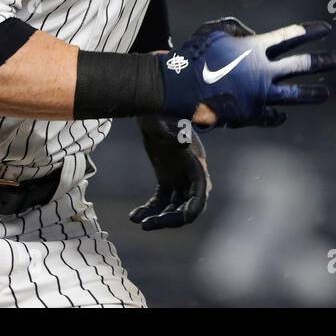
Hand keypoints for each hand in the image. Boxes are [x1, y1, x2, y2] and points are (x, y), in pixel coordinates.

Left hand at [128, 115, 211, 229]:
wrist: (151, 110)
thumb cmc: (161, 114)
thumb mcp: (166, 122)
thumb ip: (174, 132)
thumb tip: (183, 142)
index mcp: (196, 164)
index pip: (201, 193)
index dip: (193, 208)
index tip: (181, 218)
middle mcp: (191, 175)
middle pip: (187, 207)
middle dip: (170, 219)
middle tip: (148, 225)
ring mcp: (179, 178)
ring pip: (173, 207)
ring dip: (158, 218)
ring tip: (138, 221)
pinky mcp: (167, 179)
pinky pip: (161, 201)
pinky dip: (149, 210)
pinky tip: (134, 216)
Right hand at [156, 17, 335, 128]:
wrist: (179, 86)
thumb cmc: (195, 54)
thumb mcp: (216, 31)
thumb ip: (238, 30)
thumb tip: (251, 38)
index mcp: (256, 48)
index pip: (291, 37)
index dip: (310, 31)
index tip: (327, 28)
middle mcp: (263, 72)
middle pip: (301, 66)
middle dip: (322, 62)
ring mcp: (260, 95)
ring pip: (294, 96)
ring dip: (312, 94)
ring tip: (326, 93)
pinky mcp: (251, 115)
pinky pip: (270, 116)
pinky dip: (277, 116)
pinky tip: (283, 115)